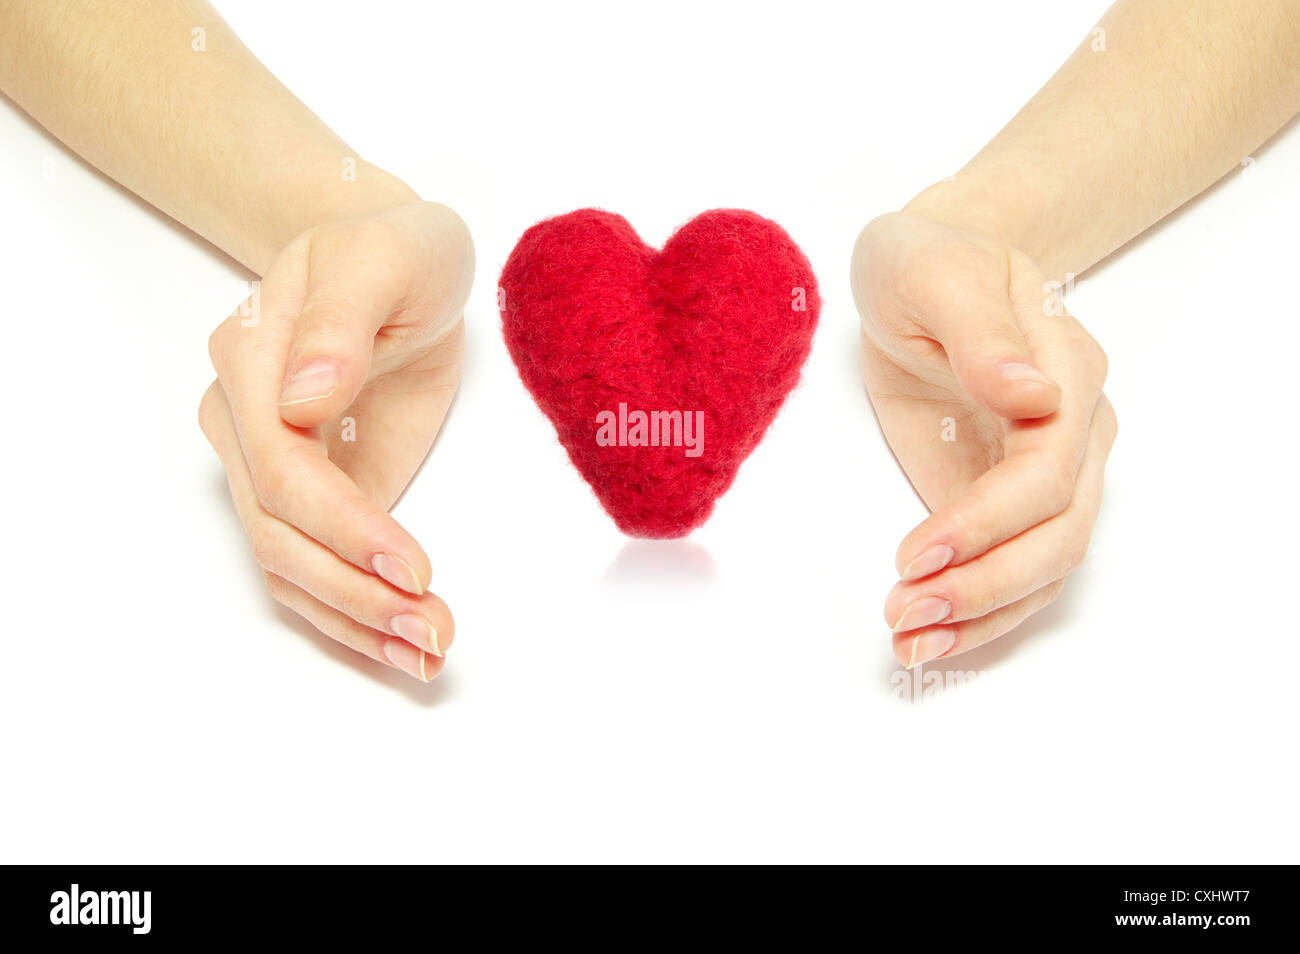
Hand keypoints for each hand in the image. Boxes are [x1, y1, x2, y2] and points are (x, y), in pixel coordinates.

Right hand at [200, 201, 473, 681]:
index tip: (415, 567)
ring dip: (355, 621)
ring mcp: (269, 464)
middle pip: (279, 533)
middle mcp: (244, 421)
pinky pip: (312, 568)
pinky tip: (403, 649)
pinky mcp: (311, 493)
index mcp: (253, 360)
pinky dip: (352, 616)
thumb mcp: (384, 257)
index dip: (345, 526)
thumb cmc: (394, 251)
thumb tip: (302, 400)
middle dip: (355, 592)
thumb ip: (340, 322)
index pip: (283, 467)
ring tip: (429, 653)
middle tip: (433, 629)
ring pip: (287, 566)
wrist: (395, 264)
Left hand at [852, 209, 1115, 667]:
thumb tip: (1031, 396)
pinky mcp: (1006, 499)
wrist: (923, 271)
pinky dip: (979, 615)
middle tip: (905, 611)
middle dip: (984, 584)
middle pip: (1058, 533)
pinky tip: (927, 641)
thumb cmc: (927, 261)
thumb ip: (981, 333)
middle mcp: (1075, 430)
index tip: (915, 552)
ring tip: (909, 643)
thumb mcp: (934, 273)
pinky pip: (1015, 570)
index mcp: (1066, 371)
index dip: (987, 521)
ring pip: (1047, 568)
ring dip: (982, 616)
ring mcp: (1049, 471)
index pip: (1048, 469)